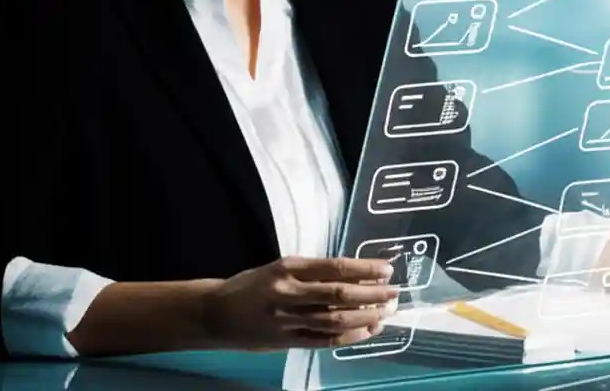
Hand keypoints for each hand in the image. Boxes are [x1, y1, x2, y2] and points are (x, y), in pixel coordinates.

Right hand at [203, 255, 399, 350]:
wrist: (215, 314)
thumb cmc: (252, 285)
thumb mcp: (279, 268)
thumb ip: (312, 272)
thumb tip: (354, 274)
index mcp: (288, 268)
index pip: (334, 267)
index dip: (364, 269)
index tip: (387, 270)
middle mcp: (288, 293)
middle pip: (339, 294)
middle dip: (371, 294)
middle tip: (394, 293)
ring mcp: (287, 320)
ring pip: (335, 320)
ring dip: (365, 317)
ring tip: (386, 313)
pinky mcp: (286, 342)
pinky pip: (324, 340)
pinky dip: (349, 337)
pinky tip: (368, 331)